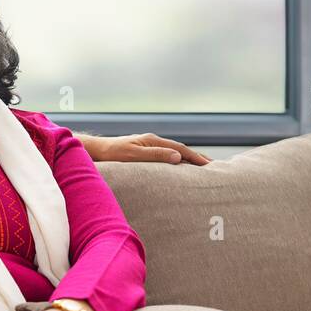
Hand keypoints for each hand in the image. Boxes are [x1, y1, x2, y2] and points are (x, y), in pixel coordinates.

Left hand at [96, 133, 210, 165]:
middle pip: (180, 149)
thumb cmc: (112, 154)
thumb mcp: (133, 155)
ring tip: (201, 168)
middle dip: (197, 157)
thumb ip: (155, 155)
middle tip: (213, 167)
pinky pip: (166, 157)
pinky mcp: (144, 153)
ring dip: (188, 160)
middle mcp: (153, 142)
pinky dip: (177, 162)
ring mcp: (149, 147)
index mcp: (153, 141)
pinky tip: (180, 169)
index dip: (196, 157)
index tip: (209, 166)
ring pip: (174, 153)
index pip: (180, 149)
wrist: (96, 151)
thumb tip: (178, 157)